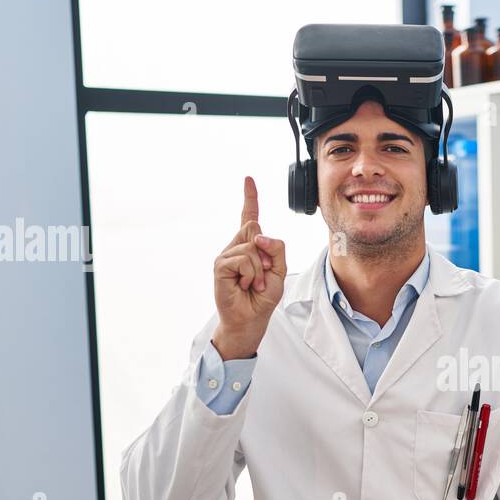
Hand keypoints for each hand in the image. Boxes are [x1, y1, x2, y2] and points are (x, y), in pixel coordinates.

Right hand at [212, 176, 285, 359]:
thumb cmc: (262, 297)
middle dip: (267, 253)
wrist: (250, 319)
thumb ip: (277, 250)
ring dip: (259, 270)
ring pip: (252, 246)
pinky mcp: (220, 265)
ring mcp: (227, 255)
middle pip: (255, 228)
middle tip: (263, 274)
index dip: (250, 198)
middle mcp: (236, 247)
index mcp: (251, 246)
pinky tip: (245, 286)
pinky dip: (251, 274)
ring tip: (253, 284)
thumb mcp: (279, 272)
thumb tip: (259, 236)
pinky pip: (243, 259)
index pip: (249, 218)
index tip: (248, 179)